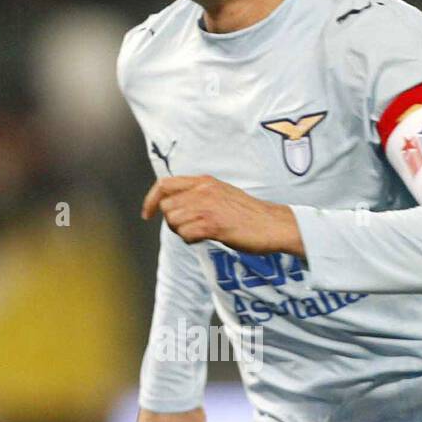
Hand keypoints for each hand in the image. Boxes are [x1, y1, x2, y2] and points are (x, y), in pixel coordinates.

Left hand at [142, 175, 303, 255]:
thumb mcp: (221, 193)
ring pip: (174, 222)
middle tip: (189, 228)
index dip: (151, 200)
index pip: (164, 184)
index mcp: (204, 181)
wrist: (274, 224)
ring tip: (202, 233)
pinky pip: (186, 234)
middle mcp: (203, 191)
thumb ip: (199, 195)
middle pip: (167, 207)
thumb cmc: (249, 214)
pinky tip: (206, 238)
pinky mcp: (213, 224)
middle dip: (172, 221)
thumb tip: (175, 206)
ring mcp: (207, 207)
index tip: (147, 214)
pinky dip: (191, 240)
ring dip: (183, 232)